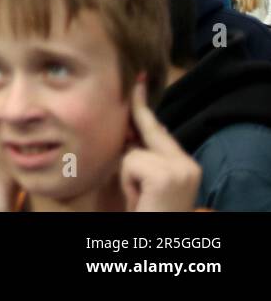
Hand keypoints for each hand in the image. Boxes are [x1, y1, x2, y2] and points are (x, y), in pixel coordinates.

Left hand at [119, 80, 200, 211]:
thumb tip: (127, 130)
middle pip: (149, 131)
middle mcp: (188, 164)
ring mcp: (181, 169)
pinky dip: (127, 182)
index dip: (142, 106)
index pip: (159, 129)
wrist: (160, 234)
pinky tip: (140, 199)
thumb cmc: (148, 211)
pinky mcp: (167, 175)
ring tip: (140, 197)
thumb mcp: (145, 181)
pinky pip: (130, 163)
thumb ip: (141, 155)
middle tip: (135, 104)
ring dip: (127, 176)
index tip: (137, 80)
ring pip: (133, 153)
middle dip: (135, 124)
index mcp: (185, 164)